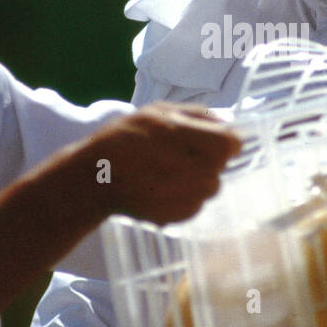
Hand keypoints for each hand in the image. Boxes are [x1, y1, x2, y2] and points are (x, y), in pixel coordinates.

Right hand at [83, 103, 242, 224]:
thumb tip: (228, 123)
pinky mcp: (178, 215)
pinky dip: (184, 197)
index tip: (213, 141)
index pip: (230, 143)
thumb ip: (197, 114)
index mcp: (185, 136)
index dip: (225, 141)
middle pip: (221, 166)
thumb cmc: (125, 138)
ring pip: (211, 187)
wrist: (95, 177)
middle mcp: (189, 167)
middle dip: (208, 160)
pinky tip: (161, 188)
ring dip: (198, 179)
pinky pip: (196, 204)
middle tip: (182, 156)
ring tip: (169, 172)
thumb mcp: (158, 111)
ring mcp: (185, 194)